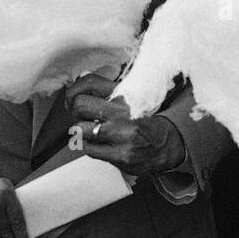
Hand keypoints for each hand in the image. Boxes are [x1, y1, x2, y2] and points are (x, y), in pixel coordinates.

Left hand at [67, 73, 184, 175]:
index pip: (90, 83)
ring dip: (83, 130)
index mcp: (126, 94)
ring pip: (80, 128)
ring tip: (92, 130)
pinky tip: (101, 143)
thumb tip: (78, 82)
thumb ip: (108, 90)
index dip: (74, 89)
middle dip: (76, 111)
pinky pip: (88, 148)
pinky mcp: (119, 155)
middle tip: (82, 116)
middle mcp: (123, 112)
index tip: (72, 97)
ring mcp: (120, 135)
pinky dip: (91, 146)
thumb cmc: (144, 120)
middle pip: (80, 105)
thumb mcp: (131, 98)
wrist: (166, 144)